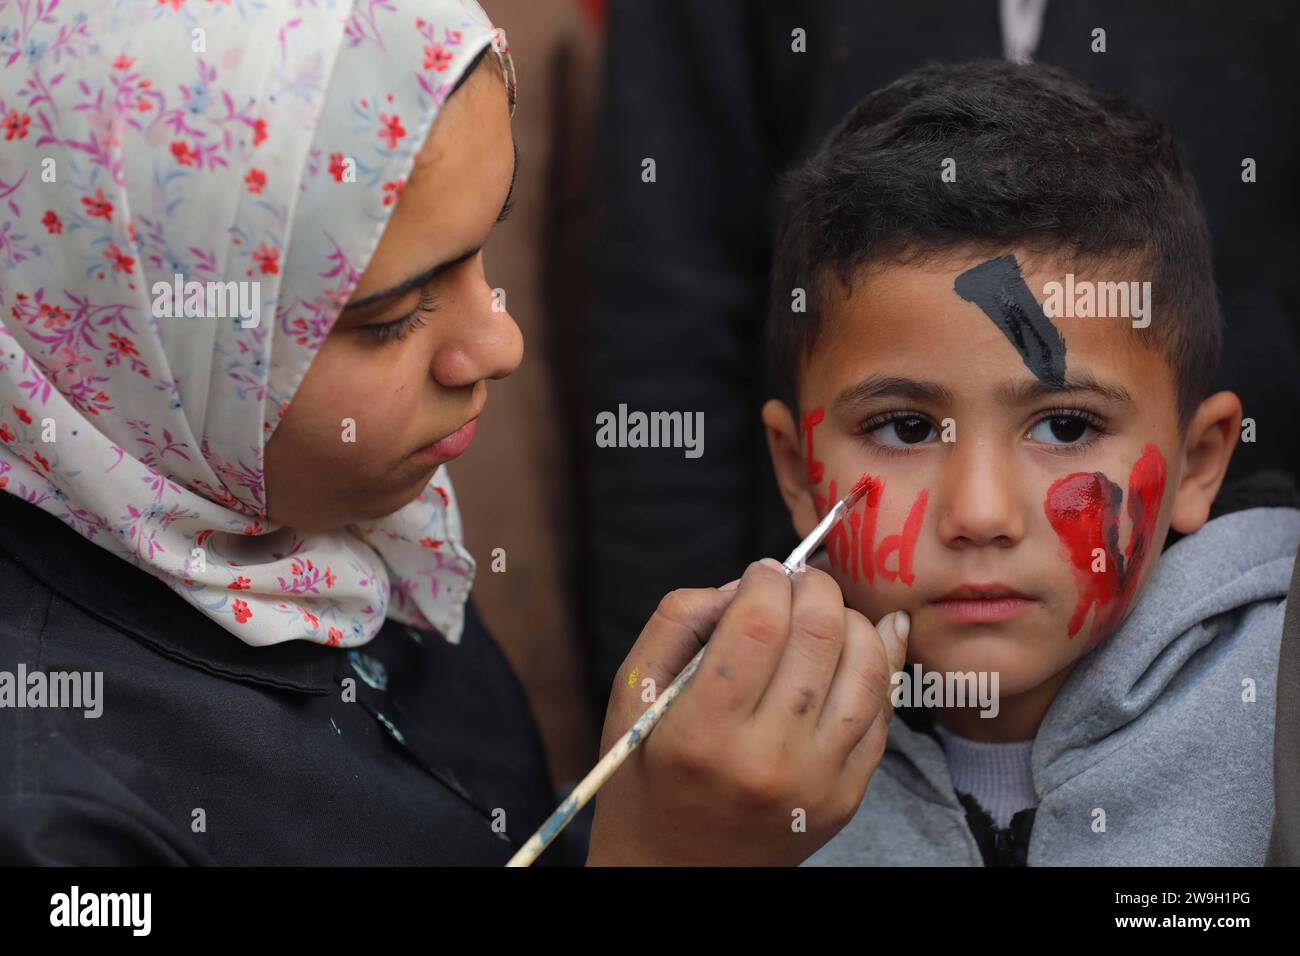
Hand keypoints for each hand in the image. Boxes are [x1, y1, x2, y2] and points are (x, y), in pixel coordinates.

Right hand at [586, 558, 908, 865]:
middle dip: (812, 587)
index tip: (761, 574)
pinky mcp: (846, 797)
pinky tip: (861, 641)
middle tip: (795, 584)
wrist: (675, 871)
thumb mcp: (631, 694)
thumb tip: (744, 585)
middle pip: (820, 634)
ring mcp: (816, 783)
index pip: (759, 623)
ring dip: (851, 621)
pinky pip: (882, 712)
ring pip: (867, 667)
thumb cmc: (646, 773)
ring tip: (822, 616)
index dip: (767, 578)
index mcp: (702, 732)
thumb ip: (677, 622)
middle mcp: (766, 760)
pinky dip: (878, 664)